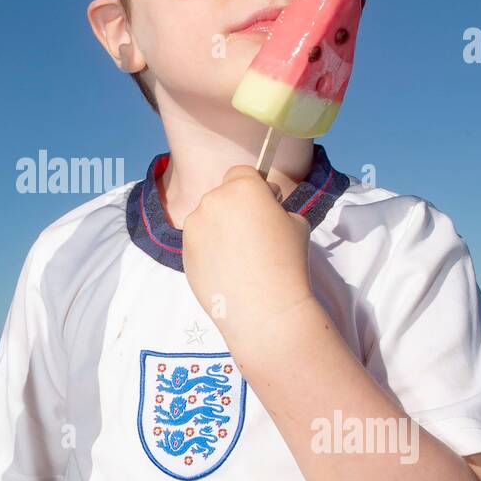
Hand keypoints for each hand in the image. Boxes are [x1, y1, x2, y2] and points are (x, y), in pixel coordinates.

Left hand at [182, 164, 314, 362]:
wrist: (264, 308)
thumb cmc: (287, 263)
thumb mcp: (297, 223)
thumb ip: (276, 209)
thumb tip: (265, 213)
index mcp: (242, 187)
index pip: (242, 172)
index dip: (255, 188)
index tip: (265, 206)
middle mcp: (212, 201)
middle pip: (223, 195)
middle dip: (236, 209)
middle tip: (254, 235)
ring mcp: (194, 227)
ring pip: (207, 218)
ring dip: (220, 229)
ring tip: (240, 257)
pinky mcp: (184, 251)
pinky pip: (198, 242)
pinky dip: (209, 250)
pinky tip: (228, 270)